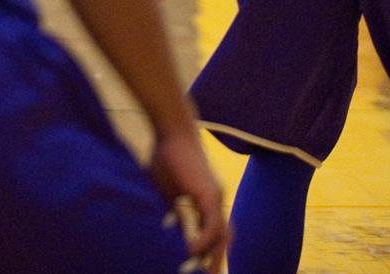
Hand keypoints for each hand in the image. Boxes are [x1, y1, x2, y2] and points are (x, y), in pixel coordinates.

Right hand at [147, 130, 227, 271]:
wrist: (172, 131)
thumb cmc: (166, 154)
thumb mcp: (167, 188)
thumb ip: (172, 207)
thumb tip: (169, 224)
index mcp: (206, 201)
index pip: (212, 232)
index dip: (208, 250)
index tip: (198, 267)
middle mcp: (216, 202)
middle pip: (223, 239)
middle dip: (216, 260)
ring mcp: (215, 199)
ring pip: (221, 236)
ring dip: (213, 256)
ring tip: (204, 272)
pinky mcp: (209, 195)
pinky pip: (211, 225)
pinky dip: (203, 240)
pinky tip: (191, 252)